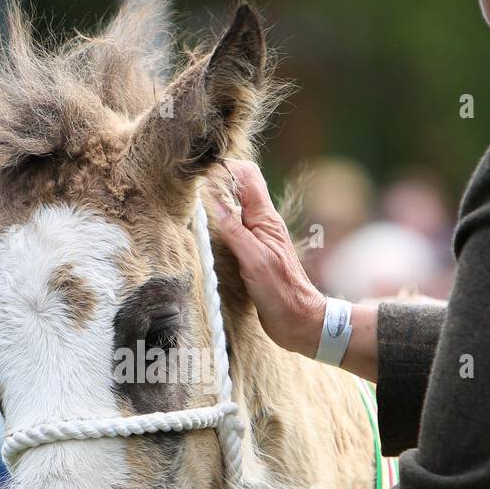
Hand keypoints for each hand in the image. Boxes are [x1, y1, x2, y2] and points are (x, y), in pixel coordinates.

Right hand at [210, 159, 326, 357]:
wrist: (298, 321)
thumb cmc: (281, 293)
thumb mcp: (255, 260)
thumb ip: (235, 230)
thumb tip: (213, 201)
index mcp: (265, 219)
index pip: (246, 176)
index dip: (224, 168)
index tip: (199, 173)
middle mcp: (262, 223)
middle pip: (240, 185)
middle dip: (218, 178)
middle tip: (191, 183)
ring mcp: (258, 237)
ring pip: (236, 206)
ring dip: (217, 199)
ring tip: (193, 201)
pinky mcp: (253, 253)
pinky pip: (234, 227)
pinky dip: (219, 222)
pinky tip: (206, 229)